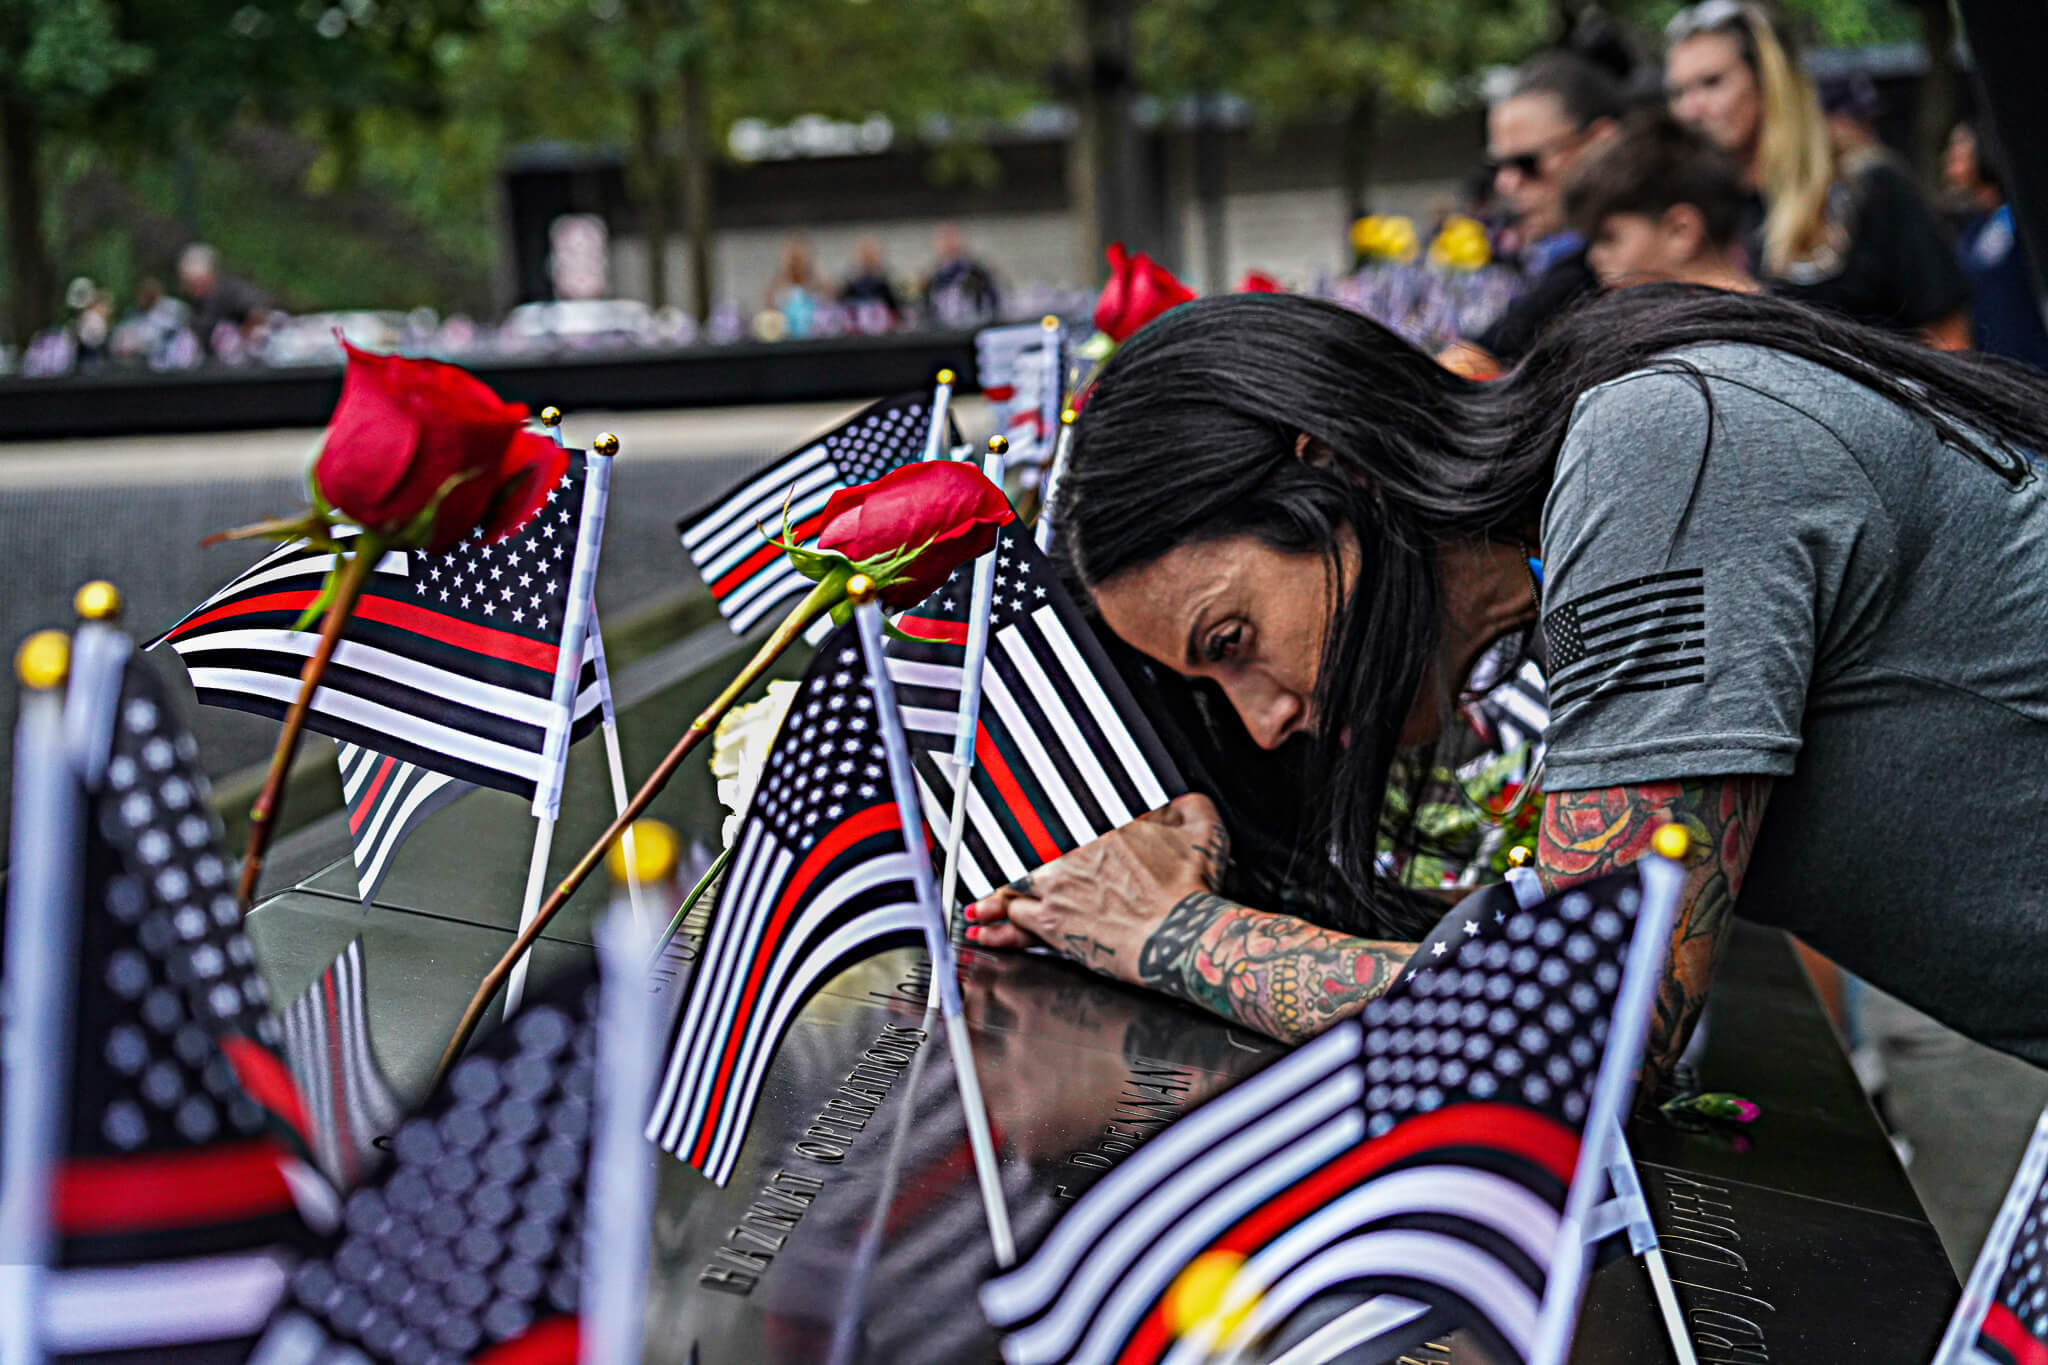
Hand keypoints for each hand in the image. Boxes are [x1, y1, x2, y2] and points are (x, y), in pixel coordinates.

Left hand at [964, 793, 1229, 984]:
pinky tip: (982, 929)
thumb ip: (1182, 803)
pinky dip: (997, 927)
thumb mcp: (1201, 827)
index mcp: (1098, 825)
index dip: (1028, 810)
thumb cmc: (1193, 887)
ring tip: (977, 903)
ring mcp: (1057, 889)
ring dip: (993, 895)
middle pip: (1021, 846)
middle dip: (1002, 850)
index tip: (1010, 799)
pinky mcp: (1055, 926)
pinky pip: (1015, 923)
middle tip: (978, 848)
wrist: (1183, 936)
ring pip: (1011, 884)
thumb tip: (1171, 794)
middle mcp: (1068, 853)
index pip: (1050, 809)